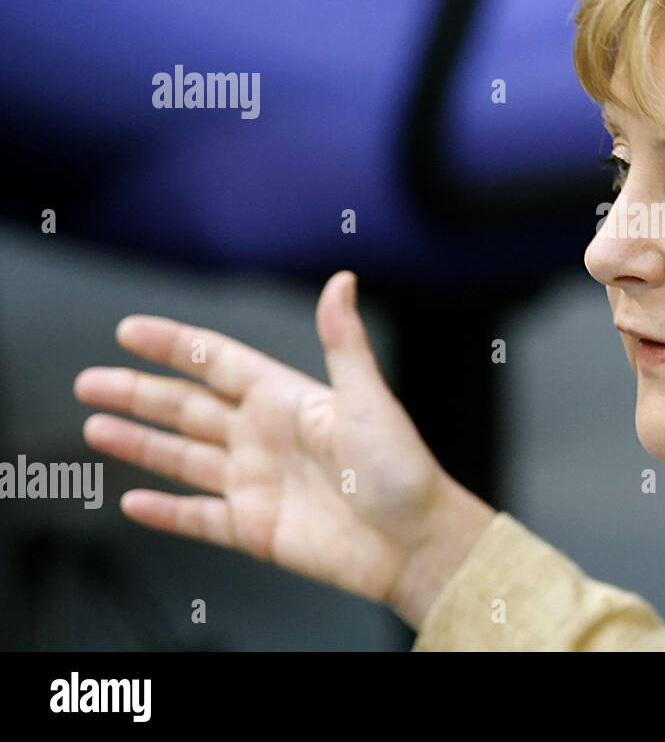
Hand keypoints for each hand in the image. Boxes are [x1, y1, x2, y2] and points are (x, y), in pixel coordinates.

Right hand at [74, 270, 496, 630]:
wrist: (415, 544)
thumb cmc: (404, 471)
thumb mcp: (370, 400)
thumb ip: (344, 342)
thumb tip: (343, 280)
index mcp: (288, 400)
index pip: (217, 364)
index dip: (173, 346)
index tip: (130, 330)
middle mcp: (266, 438)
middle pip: (188, 409)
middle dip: (138, 393)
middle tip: (90, 381)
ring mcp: (257, 484)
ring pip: (183, 459)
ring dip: (139, 444)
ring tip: (94, 427)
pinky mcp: (255, 529)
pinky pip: (198, 518)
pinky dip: (164, 512)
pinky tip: (132, 501)